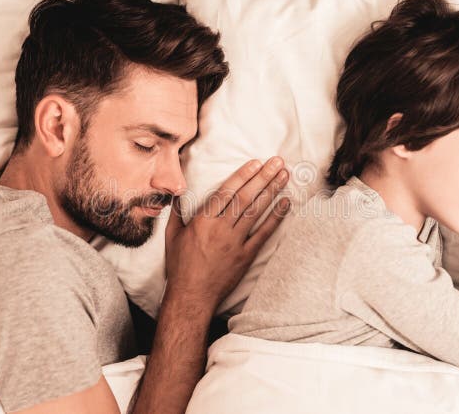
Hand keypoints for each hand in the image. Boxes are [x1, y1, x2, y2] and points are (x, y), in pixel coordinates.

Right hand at [164, 157, 290, 308]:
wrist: (191, 296)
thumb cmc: (179, 266)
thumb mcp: (172, 236)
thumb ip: (177, 213)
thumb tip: (177, 194)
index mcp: (202, 221)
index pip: (226, 192)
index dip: (242, 176)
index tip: (256, 162)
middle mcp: (221, 229)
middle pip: (245, 198)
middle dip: (263, 177)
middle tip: (278, 162)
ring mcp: (235, 243)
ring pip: (256, 212)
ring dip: (272, 192)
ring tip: (284, 176)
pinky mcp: (245, 256)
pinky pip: (263, 234)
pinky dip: (275, 218)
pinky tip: (285, 204)